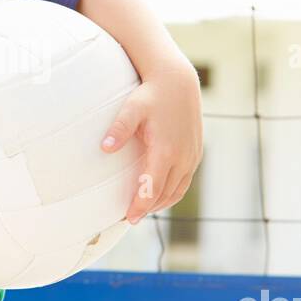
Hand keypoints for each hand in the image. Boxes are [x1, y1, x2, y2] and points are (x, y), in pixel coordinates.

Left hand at [102, 61, 203, 223]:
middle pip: (164, 194)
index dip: (140, 206)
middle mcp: (183, 157)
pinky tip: (158, 193)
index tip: (128, 218)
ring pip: (177, 191)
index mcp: (166, 151)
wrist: (178, 81)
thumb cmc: (151, 95)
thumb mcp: (131, 108)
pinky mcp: (196, 153)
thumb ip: (119, 129)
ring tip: (142, 209)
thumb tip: (104, 148)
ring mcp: (192, 156)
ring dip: (160, 202)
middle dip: (147, 208)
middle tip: (129, 218)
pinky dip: (172, 192)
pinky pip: (185, 181)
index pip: (152, 189)